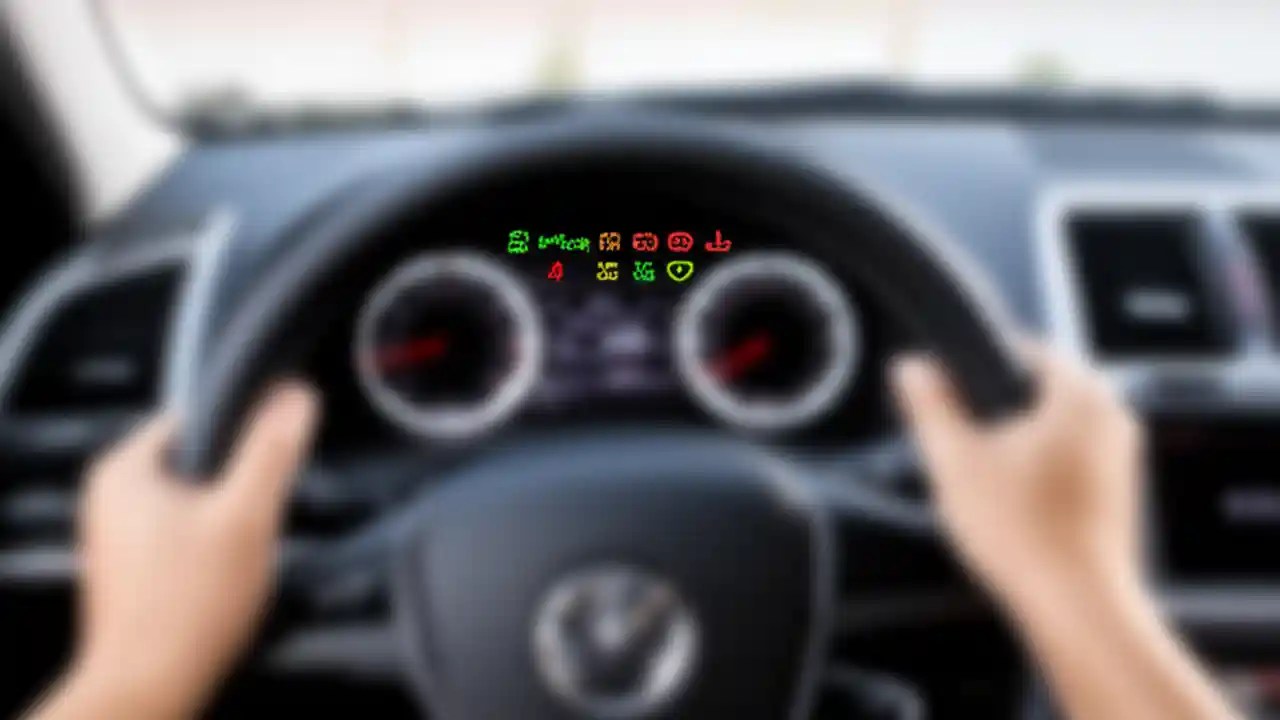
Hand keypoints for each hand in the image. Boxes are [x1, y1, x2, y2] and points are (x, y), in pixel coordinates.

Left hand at [34, 382, 318, 719]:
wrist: (148, 689)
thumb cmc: (189, 606)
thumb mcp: (246, 515)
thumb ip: (271, 450)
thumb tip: (295, 395)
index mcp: (124, 469)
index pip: (197, 416)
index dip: (243, 432)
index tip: (272, 457)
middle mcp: (109, 497)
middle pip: (198, 462)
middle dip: (236, 484)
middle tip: (258, 516)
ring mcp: (116, 537)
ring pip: (193, 502)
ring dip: (226, 518)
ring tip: (241, 551)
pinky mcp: (129, 571)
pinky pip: (182, 537)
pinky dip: (209, 548)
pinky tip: (224, 576)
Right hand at [894, 348, 1239, 719]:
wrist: (1076, 605)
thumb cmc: (1023, 534)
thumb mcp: (954, 459)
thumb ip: (929, 404)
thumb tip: (913, 367)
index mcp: (1079, 392)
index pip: (1025, 348)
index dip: (979, 365)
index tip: (950, 389)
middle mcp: (1112, 414)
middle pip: (1038, 391)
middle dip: (996, 411)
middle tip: (962, 446)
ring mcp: (1122, 455)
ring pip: (1055, 427)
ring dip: (1018, 443)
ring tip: (986, 483)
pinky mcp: (1119, 491)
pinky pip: (1071, 461)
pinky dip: (1041, 472)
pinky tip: (1013, 506)